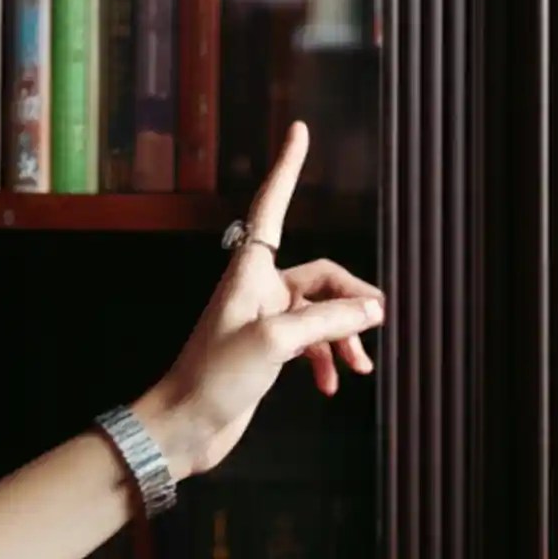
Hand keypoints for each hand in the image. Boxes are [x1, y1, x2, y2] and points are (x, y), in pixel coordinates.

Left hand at [132, 122, 385, 480]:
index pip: (273, 206)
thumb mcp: (275, 343)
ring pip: (322, 311)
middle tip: (374, 324)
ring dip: (344, 335)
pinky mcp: (268, 350)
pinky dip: (327, 358)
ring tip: (359, 365)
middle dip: (350, 299)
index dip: (287, 168)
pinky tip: (333, 383)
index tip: (299, 131)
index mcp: (250, 271)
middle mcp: (258, 288)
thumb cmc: (214, 377)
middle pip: (321, 276)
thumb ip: (327, 321)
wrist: (183, 426)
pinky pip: (311, 341)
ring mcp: (265, 319)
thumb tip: (371, 308)